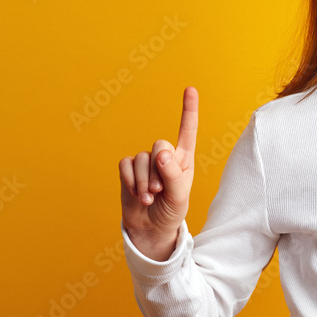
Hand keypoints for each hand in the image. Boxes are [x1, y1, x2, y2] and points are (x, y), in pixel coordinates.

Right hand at [118, 86, 198, 252]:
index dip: (188, 110)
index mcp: (183, 159)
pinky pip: (126, 165)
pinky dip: (130, 182)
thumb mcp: (179, 197)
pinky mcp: (128, 169)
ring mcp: (145, 162)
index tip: (190, 89)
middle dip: (157, 170)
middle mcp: (165, 156)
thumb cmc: (171, 212)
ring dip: (143, 182)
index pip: (187, 131)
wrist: (150, 228)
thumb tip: (160, 152)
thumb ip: (173, 174)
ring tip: (149, 198)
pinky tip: (136, 195)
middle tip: (158, 191)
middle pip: (159, 144)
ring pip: (141, 159)